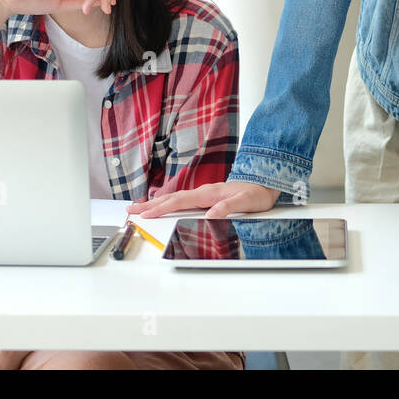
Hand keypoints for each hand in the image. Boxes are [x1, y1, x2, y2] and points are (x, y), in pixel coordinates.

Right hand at [127, 182, 281, 219]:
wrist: (267, 184)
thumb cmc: (258, 194)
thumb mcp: (248, 202)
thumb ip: (229, 207)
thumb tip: (211, 214)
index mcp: (209, 193)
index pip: (180, 201)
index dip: (162, 208)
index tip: (146, 214)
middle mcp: (204, 191)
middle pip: (171, 198)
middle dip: (150, 204)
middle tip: (131, 209)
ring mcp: (204, 193)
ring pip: (174, 198)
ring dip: (156, 203)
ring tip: (139, 207)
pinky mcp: (206, 196)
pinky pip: (181, 199)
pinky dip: (168, 201)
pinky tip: (162, 203)